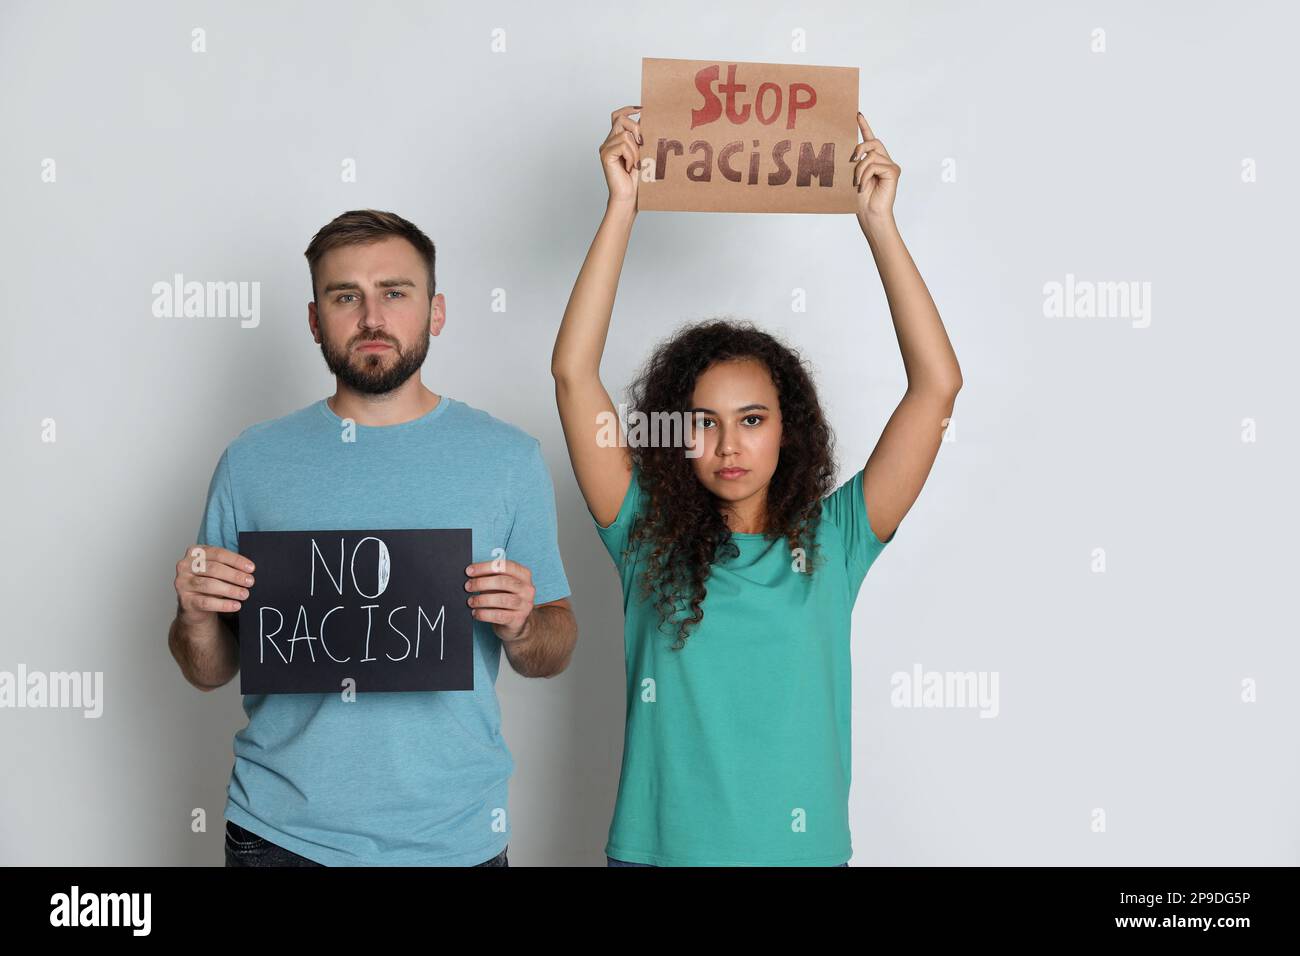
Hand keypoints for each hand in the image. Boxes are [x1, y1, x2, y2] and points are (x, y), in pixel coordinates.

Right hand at [175, 545, 254, 621]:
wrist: (196, 606)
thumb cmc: (210, 582)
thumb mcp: (219, 570)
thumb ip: (230, 566)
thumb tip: (249, 570)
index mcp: (195, 552)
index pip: (218, 553)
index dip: (236, 560)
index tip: (251, 568)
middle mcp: (185, 566)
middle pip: (213, 568)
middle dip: (235, 575)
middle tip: (250, 581)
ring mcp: (183, 583)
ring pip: (209, 585)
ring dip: (231, 589)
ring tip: (245, 594)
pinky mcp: (185, 600)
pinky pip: (206, 602)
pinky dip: (223, 604)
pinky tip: (236, 605)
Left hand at [465, 557, 536, 642]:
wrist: (517, 623)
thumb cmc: (505, 599)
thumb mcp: (501, 585)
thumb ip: (490, 577)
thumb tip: (471, 573)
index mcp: (524, 575)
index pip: (505, 566)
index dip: (485, 567)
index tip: (469, 571)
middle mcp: (527, 589)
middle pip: (503, 581)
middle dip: (481, 583)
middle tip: (468, 586)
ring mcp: (525, 605)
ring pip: (501, 599)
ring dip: (481, 599)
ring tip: (470, 601)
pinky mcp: (518, 619)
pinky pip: (499, 615)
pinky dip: (484, 614)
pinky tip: (476, 613)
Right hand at [600, 105, 641, 208]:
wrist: (629, 196)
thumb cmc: (637, 178)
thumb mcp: (643, 152)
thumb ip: (642, 137)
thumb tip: (648, 119)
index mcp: (617, 139)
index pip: (618, 115)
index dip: (628, 109)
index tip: (642, 109)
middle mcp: (609, 141)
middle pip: (620, 119)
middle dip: (636, 127)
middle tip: (643, 143)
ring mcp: (605, 148)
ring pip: (625, 134)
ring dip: (636, 149)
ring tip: (636, 163)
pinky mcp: (605, 155)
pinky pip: (623, 145)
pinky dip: (631, 156)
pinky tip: (630, 167)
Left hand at [851, 112, 899, 234]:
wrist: (869, 214)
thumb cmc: (858, 199)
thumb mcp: (852, 176)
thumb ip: (853, 162)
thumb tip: (848, 152)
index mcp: (872, 161)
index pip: (869, 139)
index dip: (864, 126)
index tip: (857, 114)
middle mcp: (883, 160)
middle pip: (873, 142)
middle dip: (860, 147)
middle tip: (851, 160)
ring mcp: (890, 165)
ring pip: (871, 156)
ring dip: (860, 169)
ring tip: (857, 182)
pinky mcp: (893, 171)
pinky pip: (875, 165)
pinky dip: (866, 175)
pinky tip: (864, 185)